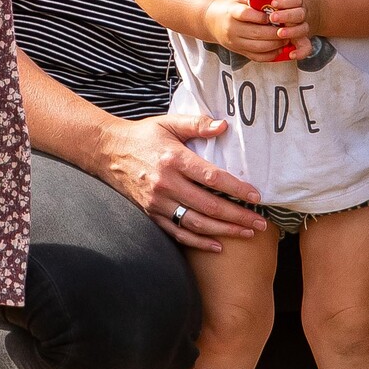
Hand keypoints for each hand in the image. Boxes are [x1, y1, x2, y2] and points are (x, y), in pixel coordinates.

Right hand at [98, 111, 263, 251]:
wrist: (108, 151)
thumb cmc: (144, 135)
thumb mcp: (169, 123)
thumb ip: (197, 124)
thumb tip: (224, 126)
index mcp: (174, 160)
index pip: (212, 177)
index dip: (236, 188)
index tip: (256, 196)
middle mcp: (166, 184)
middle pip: (208, 205)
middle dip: (238, 216)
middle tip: (260, 223)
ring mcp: (157, 202)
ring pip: (195, 222)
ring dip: (224, 230)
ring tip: (247, 233)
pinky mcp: (151, 214)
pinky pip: (177, 233)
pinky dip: (198, 242)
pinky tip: (218, 245)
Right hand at [202, 0, 284, 60]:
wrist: (211, 21)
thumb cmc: (230, 8)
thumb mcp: (239, 0)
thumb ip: (254, 1)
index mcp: (231, 12)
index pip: (245, 14)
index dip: (260, 16)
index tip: (272, 15)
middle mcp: (232, 29)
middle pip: (255, 34)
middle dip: (275, 33)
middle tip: (288, 29)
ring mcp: (235, 42)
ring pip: (258, 47)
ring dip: (275, 44)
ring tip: (286, 39)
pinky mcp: (239, 51)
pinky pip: (257, 57)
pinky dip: (270, 55)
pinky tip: (279, 49)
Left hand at [262, 0, 321, 59]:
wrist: (320, 9)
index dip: (284, 0)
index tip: (274, 1)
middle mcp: (304, 13)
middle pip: (298, 14)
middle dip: (286, 16)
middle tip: (272, 16)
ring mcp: (305, 26)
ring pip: (301, 30)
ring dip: (291, 32)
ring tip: (279, 33)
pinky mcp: (305, 37)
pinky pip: (306, 46)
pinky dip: (301, 52)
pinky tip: (292, 55)